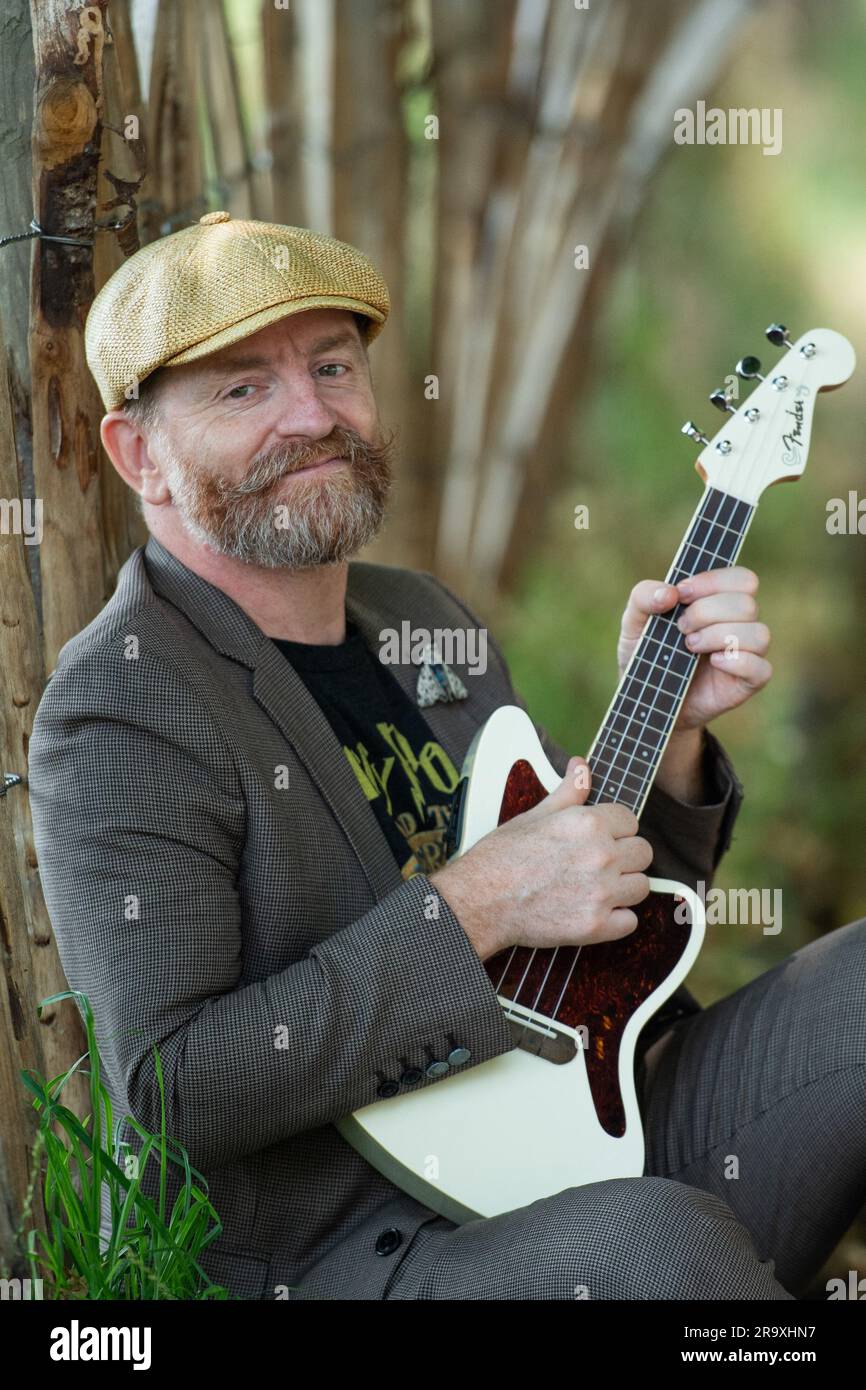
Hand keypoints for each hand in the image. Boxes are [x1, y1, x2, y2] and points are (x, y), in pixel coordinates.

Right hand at [430, 757, 652, 960]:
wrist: (480, 900)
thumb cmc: (501, 857)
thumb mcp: (534, 815)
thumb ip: (568, 791)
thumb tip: (581, 765)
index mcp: (589, 822)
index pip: (631, 820)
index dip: (615, 830)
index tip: (599, 839)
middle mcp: (601, 854)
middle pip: (643, 853)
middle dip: (624, 857)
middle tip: (596, 866)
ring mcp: (601, 892)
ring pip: (642, 887)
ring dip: (623, 888)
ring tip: (595, 889)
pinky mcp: (596, 926)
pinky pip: (630, 922)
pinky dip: (615, 920)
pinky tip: (593, 912)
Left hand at [617, 566, 772, 734]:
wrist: (646, 697)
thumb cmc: (646, 653)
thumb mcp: (634, 622)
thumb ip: (643, 597)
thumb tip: (668, 592)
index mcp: (720, 601)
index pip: (741, 579)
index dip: (713, 582)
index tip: (681, 594)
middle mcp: (738, 624)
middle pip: (746, 604)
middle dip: (707, 612)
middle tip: (681, 628)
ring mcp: (746, 654)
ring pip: (759, 634)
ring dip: (719, 636)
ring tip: (690, 646)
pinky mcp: (747, 683)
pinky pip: (762, 669)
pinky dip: (737, 662)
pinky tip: (713, 663)